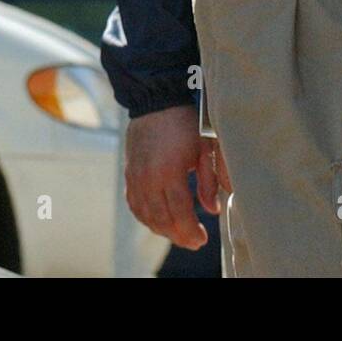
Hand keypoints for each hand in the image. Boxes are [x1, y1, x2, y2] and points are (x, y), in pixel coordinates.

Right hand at [124, 105, 219, 249]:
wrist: (155, 99)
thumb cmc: (184, 121)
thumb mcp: (204, 147)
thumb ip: (209, 180)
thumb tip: (212, 209)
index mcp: (168, 171)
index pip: (180, 213)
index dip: (191, 231)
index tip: (202, 239)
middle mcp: (148, 178)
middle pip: (162, 219)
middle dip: (179, 235)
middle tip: (194, 241)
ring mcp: (135, 176)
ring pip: (146, 215)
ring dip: (162, 229)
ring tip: (179, 232)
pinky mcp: (129, 173)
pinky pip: (134, 204)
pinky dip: (146, 217)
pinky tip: (158, 220)